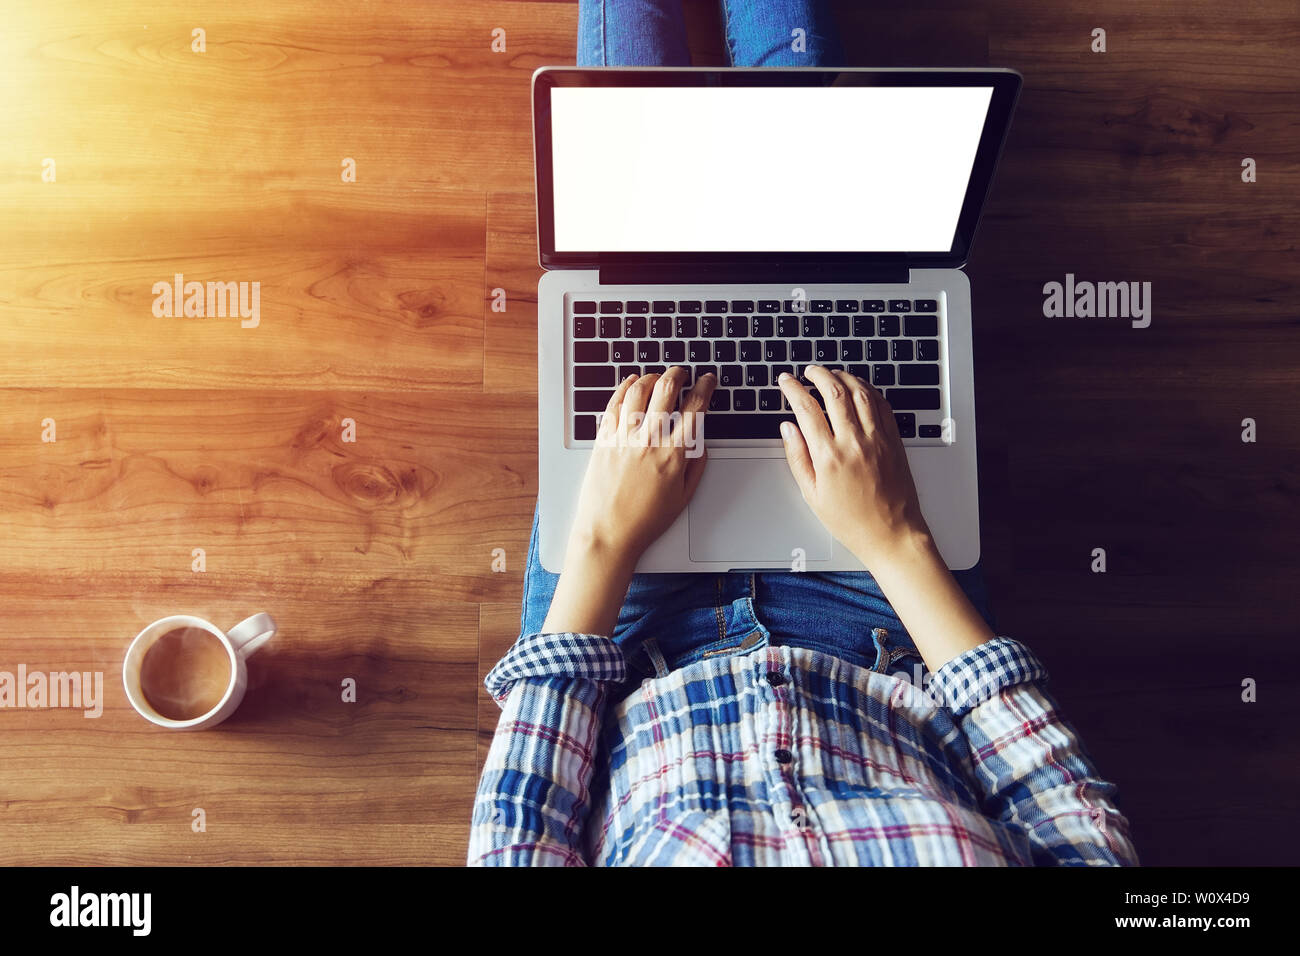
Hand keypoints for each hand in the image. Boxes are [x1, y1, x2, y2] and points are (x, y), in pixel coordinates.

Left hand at [565, 367, 715, 566]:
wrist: (608, 533)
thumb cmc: (645, 521)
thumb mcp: (684, 497)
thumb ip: (696, 465)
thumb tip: (702, 442)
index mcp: (675, 453)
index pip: (696, 407)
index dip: (706, 387)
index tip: (708, 380)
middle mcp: (650, 439)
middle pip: (668, 388)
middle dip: (679, 373)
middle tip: (682, 372)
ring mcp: (624, 436)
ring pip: (639, 389)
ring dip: (652, 376)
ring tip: (657, 376)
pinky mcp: (604, 439)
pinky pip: (614, 403)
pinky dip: (624, 387)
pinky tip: (631, 384)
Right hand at [776, 366, 932, 570]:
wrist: (892, 533)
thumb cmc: (853, 521)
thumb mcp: (812, 495)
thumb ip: (798, 457)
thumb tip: (788, 428)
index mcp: (829, 457)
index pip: (807, 409)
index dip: (793, 389)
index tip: (786, 381)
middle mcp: (854, 442)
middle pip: (834, 392)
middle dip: (818, 375)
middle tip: (808, 371)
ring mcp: (877, 438)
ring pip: (859, 392)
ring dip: (843, 377)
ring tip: (831, 374)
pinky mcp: (893, 440)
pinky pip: (881, 404)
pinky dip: (867, 389)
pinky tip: (858, 388)